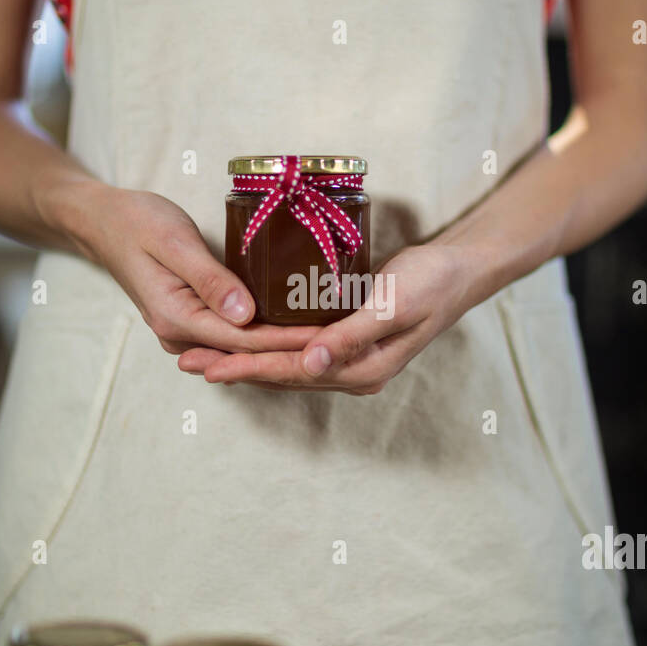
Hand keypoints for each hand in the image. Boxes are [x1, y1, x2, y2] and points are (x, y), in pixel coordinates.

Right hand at [79, 185, 318, 357]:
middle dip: (295, 350)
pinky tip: (298, 331)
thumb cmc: (137, 222)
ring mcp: (185, 333)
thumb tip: (245, 314)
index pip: (245, 341)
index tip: (331, 337)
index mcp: (176, 318)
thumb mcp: (174, 241)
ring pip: (243, 350)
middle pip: (248, 352)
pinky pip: (235, 337)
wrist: (103, 222)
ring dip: (284, 347)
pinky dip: (266, 336)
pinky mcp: (193, 322)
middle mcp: (180, 335)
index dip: (291, 341)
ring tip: (331, 342)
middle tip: (344, 344)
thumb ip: (209, 278)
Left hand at [178, 242, 477, 393]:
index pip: (292, 372)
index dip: (248, 368)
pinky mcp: (349, 341)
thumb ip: (350, 336)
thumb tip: (309, 365)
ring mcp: (352, 359)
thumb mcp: (391, 304)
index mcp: (363, 369)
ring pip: (288, 366)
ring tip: (204, 357)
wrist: (459, 271)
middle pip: (283, 375)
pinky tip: (246, 343)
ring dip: (246, 361)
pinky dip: (269, 349)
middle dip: (235, 369)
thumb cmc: (428, 282)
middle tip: (187, 363)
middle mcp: (354, 372)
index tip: (209, 367)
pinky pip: (300, 351)